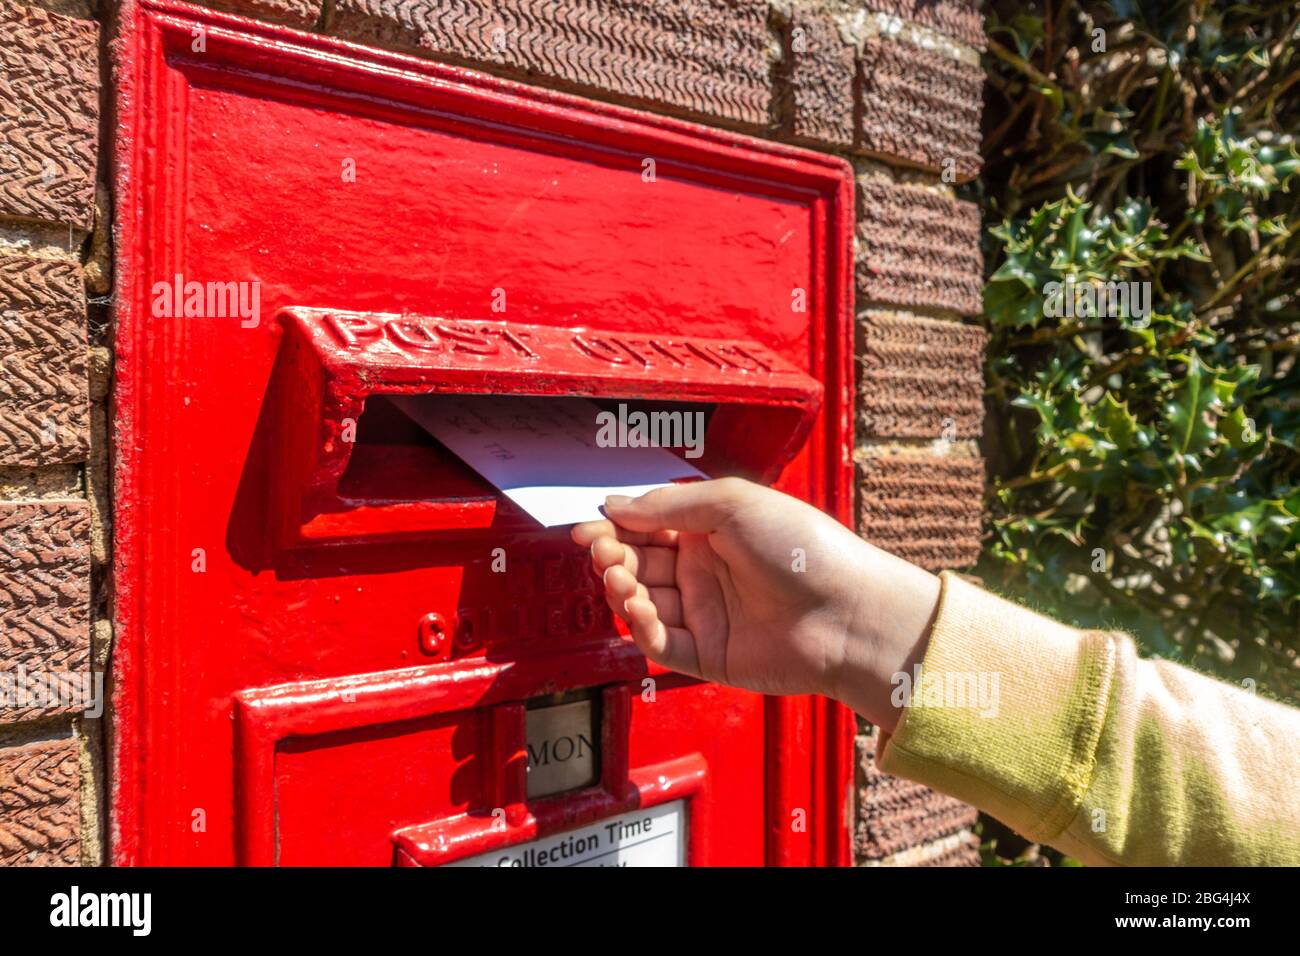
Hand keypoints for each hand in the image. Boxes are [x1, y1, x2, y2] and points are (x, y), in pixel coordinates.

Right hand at [570, 478, 941, 730]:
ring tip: (618, 577)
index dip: (616, 527)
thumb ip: (670, 504)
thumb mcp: (734, 504)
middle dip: (614, 556)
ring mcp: (706, 614)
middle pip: (640, 564)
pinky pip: (660, 642)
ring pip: (642, 603)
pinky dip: (640, 626)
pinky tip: (636, 606)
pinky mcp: (708, 655)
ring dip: (621, 588)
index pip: (649, 528)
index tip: (589, 526)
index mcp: (713, 531)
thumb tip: (615, 504)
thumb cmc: (805, 548)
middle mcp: (706, 572)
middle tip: (601, 551)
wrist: (846, 611)